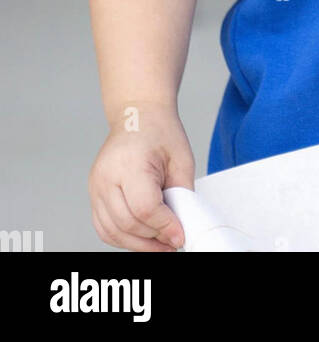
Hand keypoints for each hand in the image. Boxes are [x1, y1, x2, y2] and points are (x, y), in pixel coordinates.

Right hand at [88, 105, 194, 251]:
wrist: (138, 115)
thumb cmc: (160, 132)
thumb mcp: (181, 159)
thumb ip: (182, 194)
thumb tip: (180, 228)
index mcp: (129, 163)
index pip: (144, 207)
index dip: (164, 226)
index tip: (180, 236)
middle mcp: (106, 177)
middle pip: (128, 223)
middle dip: (153, 239)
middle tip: (173, 242)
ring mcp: (95, 187)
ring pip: (113, 232)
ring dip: (138, 244)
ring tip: (161, 244)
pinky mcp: (93, 195)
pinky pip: (105, 228)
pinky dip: (124, 238)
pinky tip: (143, 237)